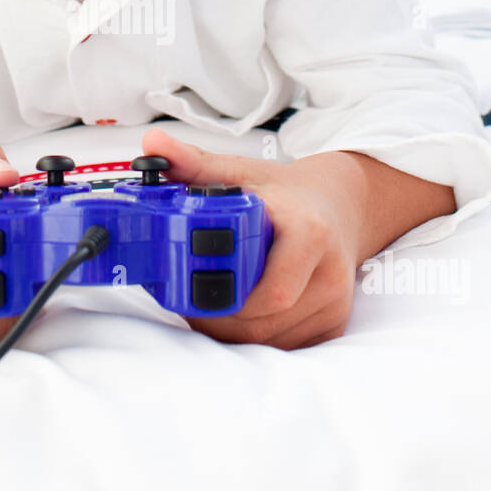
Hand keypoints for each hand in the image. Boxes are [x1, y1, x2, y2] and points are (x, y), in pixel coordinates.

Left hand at [141, 126, 360, 350]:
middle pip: (264, 321)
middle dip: (219, 317)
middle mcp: (330, 272)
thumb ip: (194, 164)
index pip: (271, 291)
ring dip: (231, 329)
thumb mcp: (242, 172)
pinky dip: (253, 335)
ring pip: (270, 339)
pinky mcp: (333, 322)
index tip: (190, 283)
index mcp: (310, 232)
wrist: (338, 205)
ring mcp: (334, 302)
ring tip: (208, 301)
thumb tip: (152, 145)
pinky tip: (237, 311)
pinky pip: (284, 344)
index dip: (226, 296)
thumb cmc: (285, 194)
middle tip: (188, 297)